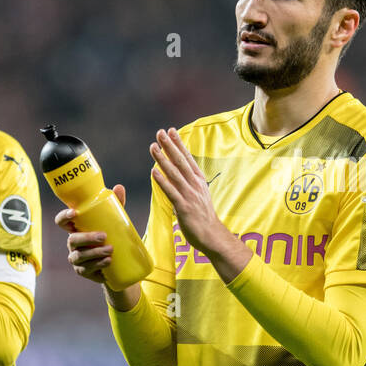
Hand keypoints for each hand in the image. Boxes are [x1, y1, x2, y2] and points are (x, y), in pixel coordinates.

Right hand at [56, 184, 126, 284]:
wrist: (118, 263)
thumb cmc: (111, 236)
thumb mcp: (114, 221)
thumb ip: (116, 205)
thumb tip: (119, 187)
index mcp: (76, 229)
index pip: (62, 222)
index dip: (64, 217)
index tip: (74, 213)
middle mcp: (73, 244)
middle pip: (72, 240)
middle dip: (87, 238)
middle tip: (104, 236)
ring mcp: (76, 259)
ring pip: (79, 256)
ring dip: (94, 253)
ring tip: (110, 250)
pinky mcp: (83, 271)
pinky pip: (86, 270)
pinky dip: (97, 266)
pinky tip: (107, 263)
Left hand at [149, 127, 228, 258]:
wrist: (212, 235)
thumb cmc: (203, 216)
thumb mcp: (200, 194)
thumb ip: (190, 182)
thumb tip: (179, 171)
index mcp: (199, 180)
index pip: (187, 158)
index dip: (179, 144)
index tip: (171, 130)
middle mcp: (195, 185)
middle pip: (180, 162)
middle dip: (170, 146)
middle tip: (160, 132)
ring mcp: (190, 195)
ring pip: (174, 173)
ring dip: (163, 159)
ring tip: (153, 147)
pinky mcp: (184, 207)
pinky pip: (171, 192)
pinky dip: (162, 181)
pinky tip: (153, 171)